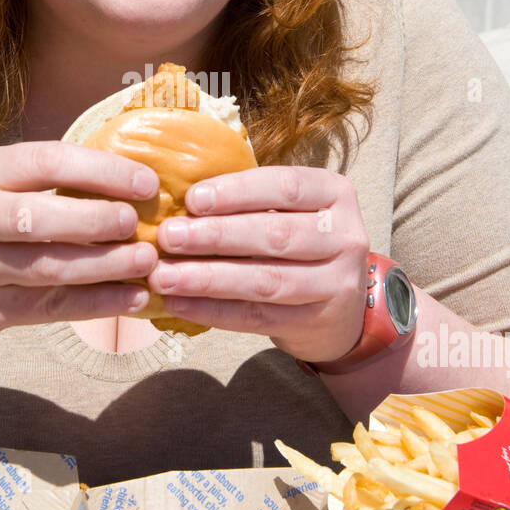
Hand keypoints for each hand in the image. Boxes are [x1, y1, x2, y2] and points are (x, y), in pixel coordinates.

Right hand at [0, 143, 160, 342]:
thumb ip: (42, 181)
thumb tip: (127, 180)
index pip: (44, 163)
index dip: (100, 170)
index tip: (145, 181)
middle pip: (39, 218)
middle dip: (97, 220)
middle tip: (139, 223)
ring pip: (45, 269)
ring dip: (104, 267)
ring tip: (146, 262)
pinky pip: (46, 308)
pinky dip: (94, 304)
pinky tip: (130, 299)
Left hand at [147, 166, 368, 362]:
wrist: (343, 307)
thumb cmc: (300, 243)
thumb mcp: (291, 211)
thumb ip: (249, 203)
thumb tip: (180, 202)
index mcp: (335, 195)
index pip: (285, 187)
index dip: (237, 192)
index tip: (192, 199)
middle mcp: (345, 237)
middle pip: (274, 235)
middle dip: (215, 235)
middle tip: (168, 237)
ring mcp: (337, 283)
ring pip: (265, 281)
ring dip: (208, 278)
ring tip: (164, 276)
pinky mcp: (317, 322)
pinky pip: (257, 317)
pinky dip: (213, 311)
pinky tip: (179, 304)